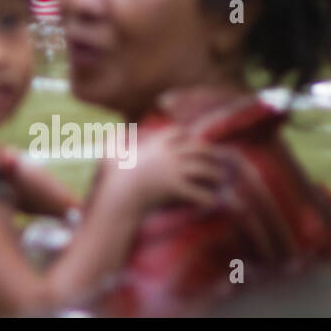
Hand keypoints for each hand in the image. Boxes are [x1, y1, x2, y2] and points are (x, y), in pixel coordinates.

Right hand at [109, 127, 230, 211]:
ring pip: (203, 169)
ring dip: (215, 174)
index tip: (191, 139)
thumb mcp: (109, 151)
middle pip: (197, 148)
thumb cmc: (111, 175)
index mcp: (155, 144)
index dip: (185, 135)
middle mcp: (168, 155)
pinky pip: (199, 193)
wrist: (115, 196)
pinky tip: (214, 202)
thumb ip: (114, 137)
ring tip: (221, 179)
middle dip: (210, 152)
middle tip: (219, 158)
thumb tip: (117, 128)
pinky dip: (208, 198)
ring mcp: (174, 172)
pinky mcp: (176, 189)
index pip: (176, 132)